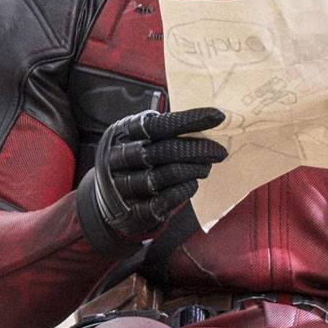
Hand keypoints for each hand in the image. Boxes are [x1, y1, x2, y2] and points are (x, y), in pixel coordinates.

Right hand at [77, 107, 227, 251]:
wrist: (107, 198)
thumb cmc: (133, 159)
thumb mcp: (139, 138)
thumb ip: (166, 130)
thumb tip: (208, 119)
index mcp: (123, 133)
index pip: (159, 125)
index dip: (189, 120)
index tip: (218, 117)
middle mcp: (120, 158)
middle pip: (167, 150)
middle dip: (199, 149)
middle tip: (220, 151)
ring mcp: (124, 185)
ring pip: (168, 174)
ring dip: (194, 170)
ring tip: (207, 167)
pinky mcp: (133, 210)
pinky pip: (165, 200)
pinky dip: (184, 190)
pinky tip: (193, 184)